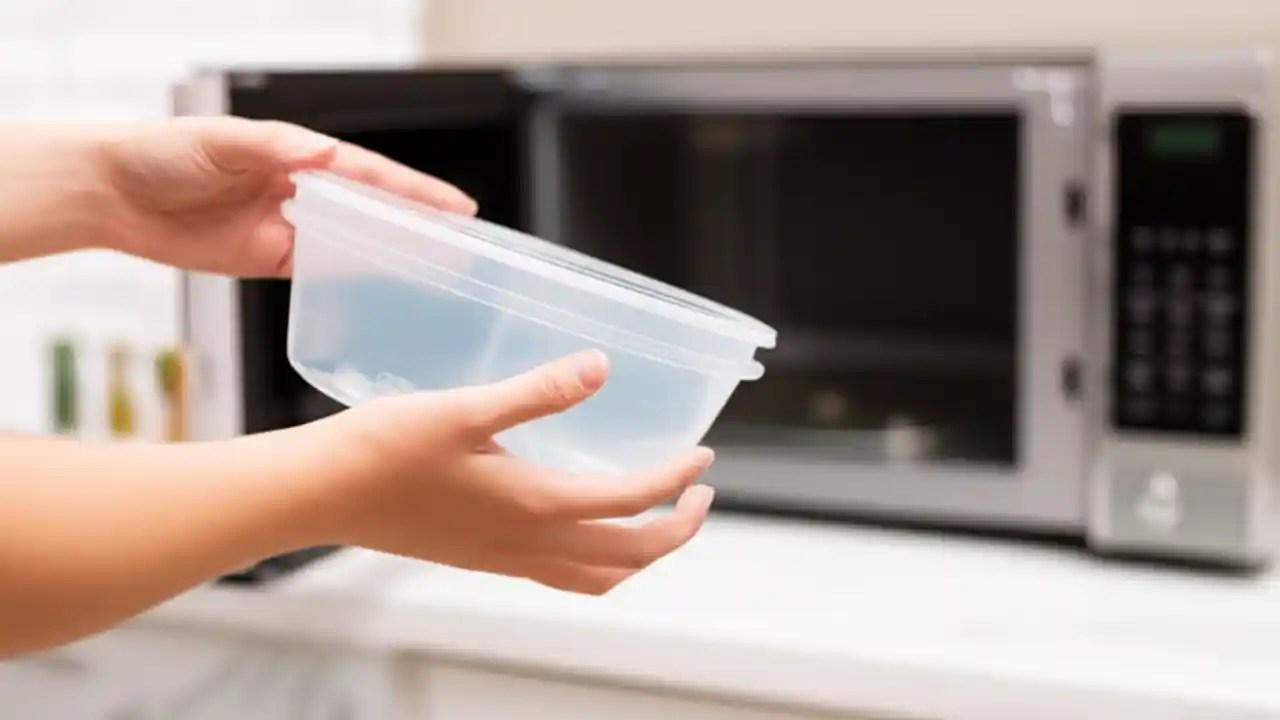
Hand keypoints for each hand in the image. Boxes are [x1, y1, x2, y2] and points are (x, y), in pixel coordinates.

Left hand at [101, 116, 476, 276]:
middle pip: (374, 211)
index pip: (371, 176)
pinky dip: (352, 280)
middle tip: (467, 244)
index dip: (417, 193)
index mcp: (297, 157)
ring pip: (356, 244)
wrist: (112, 194)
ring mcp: (288, 227)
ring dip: (395, 255)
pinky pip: (320, 272)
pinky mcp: (268, 260)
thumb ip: (275, 147)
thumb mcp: (220, 141)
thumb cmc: (160, 153)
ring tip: (441, 270)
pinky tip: (384, 290)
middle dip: (420, 225)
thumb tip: (325, 154)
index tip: (458, 209)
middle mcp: (301, 190)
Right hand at [303, 350, 715, 594]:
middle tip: (700, 495)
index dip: (676, 478)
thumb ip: (538, 390)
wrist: (319, 494)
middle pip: (630, 555)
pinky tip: (586, 526)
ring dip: (641, 553)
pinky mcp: (482, 558)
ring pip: (599, 575)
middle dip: (677, 530)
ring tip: (658, 519)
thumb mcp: (464, 409)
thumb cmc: (381, 449)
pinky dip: (598, 562)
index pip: (630, 500)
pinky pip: (563, 576)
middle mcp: (527, 542)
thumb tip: (600, 367)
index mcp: (533, 504)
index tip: (703, 455)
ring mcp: (504, 558)